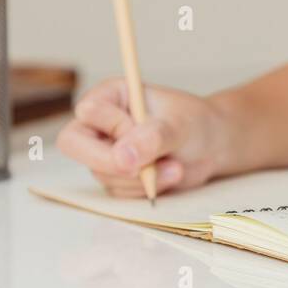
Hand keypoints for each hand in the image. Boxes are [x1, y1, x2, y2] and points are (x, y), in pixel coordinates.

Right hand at [55, 78, 229, 197]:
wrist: (213, 146)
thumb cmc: (195, 123)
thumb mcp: (178, 125)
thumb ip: (151, 138)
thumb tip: (121, 158)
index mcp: (110, 96)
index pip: (88, 111)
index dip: (113, 126)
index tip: (145, 129)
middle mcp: (100, 124)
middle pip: (74, 145)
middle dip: (111, 163)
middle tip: (144, 170)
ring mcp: (105, 152)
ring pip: (102, 173)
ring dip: (141, 178)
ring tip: (176, 167)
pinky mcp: (116, 176)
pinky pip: (119, 191)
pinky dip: (146, 189)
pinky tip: (171, 175)